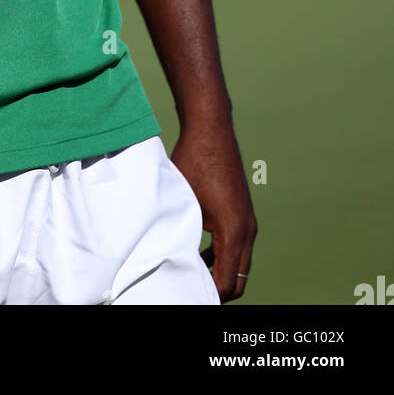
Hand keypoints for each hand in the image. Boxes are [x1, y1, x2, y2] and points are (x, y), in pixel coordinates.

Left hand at [171, 121, 256, 302]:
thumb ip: (185, 235)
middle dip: (217, 289)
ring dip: (220, 272)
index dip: (208, 294)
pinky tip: (200, 253)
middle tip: (190, 289)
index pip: (226, 281)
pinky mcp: (244, 212)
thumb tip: (176, 261)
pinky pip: (239, 246)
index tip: (188, 294)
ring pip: (240, 263)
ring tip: (192, 273)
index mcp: (233, 231)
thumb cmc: (194, 162)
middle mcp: (247, 228)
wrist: (210, 129)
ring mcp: (249, 220)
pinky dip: (223, 256)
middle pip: (239, 279)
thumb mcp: (184, 203)